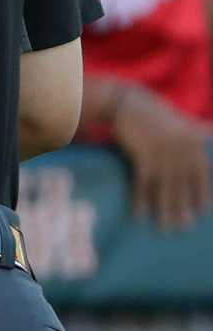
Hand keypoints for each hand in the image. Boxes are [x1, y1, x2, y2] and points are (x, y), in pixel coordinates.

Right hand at [114, 85, 212, 231]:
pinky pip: (143, 184)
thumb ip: (196, 133)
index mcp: (194, 142)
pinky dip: (141, 200)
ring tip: (165, 227)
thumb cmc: (153, 114)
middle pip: (183, 185)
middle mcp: (182, 149)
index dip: (201, 193)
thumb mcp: (181, 122)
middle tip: (183, 227)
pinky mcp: (143, 155)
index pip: (202, 174)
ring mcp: (163, 153)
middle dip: (183, 207)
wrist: (126, 103)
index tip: (201, 211)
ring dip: (164, 210)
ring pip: (165, 188)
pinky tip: (140, 214)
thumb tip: (209, 136)